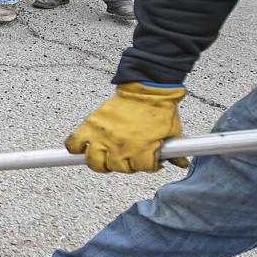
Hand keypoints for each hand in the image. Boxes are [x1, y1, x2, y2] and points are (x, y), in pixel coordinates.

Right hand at [64, 82, 189, 173]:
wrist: (147, 87)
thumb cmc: (160, 108)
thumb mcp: (172, 131)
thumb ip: (174, 151)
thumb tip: (181, 163)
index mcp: (142, 150)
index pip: (142, 169)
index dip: (147, 165)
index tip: (149, 158)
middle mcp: (121, 147)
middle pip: (116, 168)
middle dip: (123, 163)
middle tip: (126, 155)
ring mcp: (104, 136)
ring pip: (94, 162)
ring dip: (100, 160)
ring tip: (105, 154)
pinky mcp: (91, 124)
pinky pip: (74, 143)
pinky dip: (76, 147)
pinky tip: (84, 146)